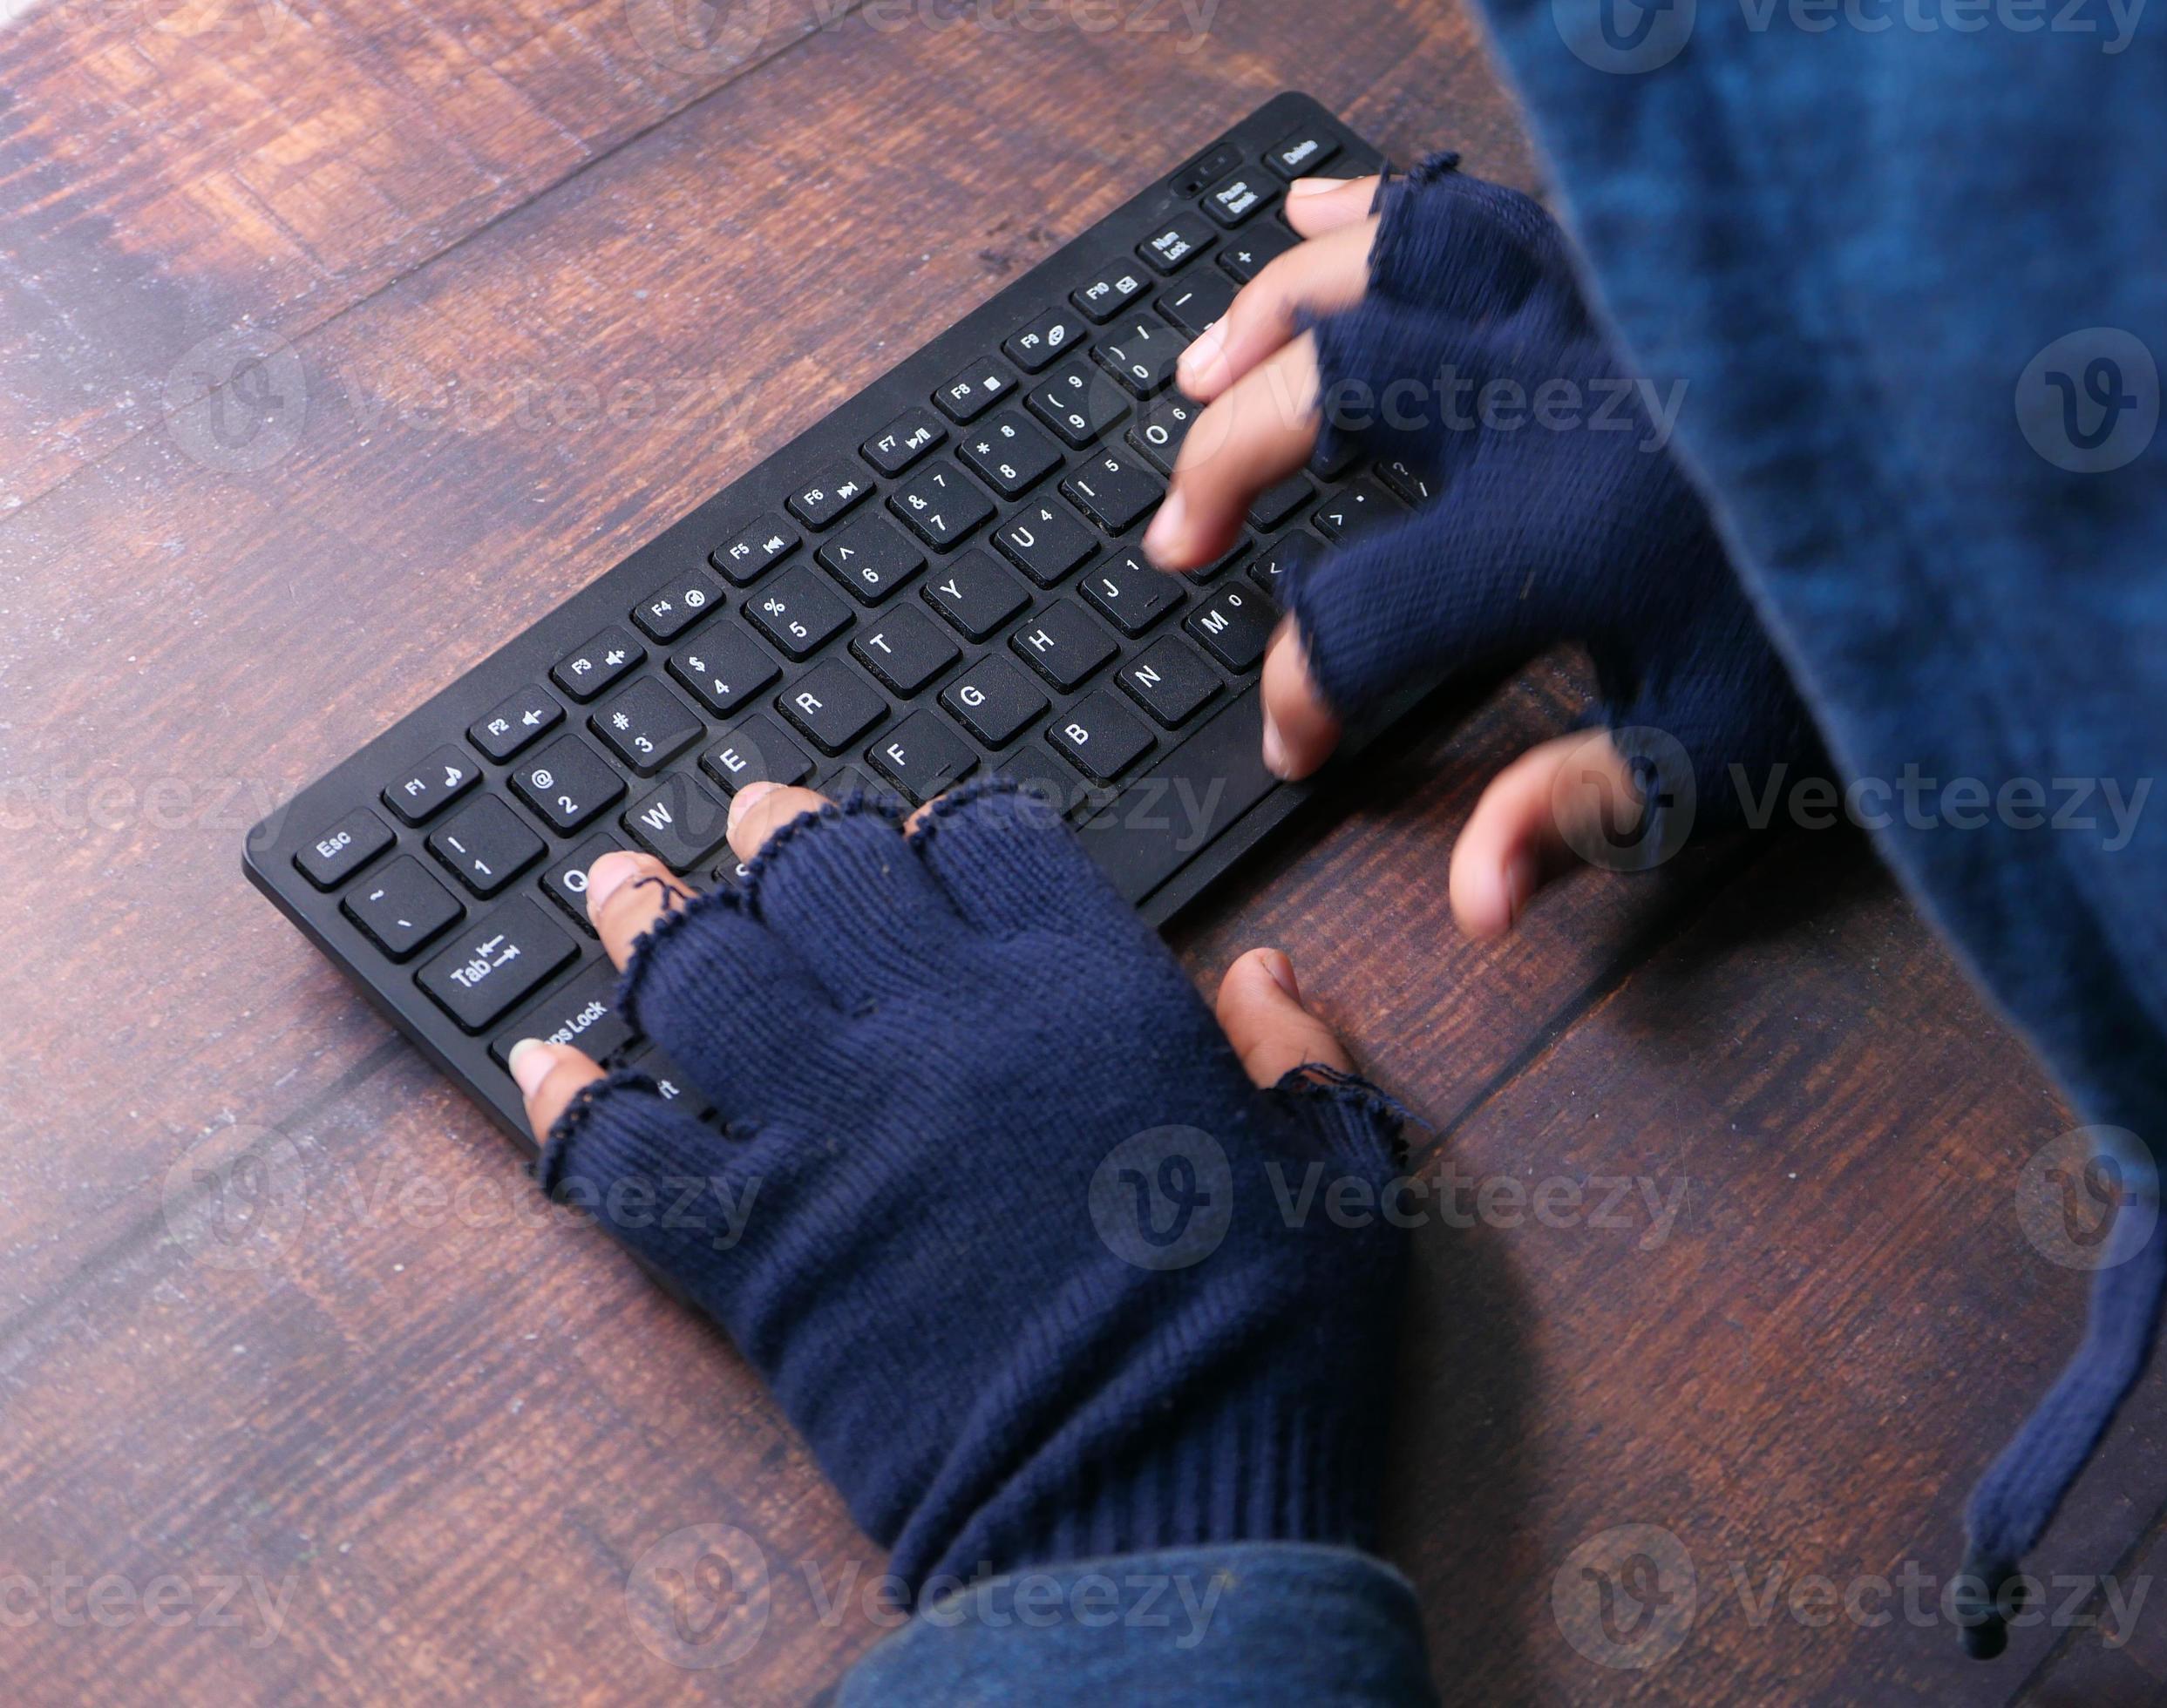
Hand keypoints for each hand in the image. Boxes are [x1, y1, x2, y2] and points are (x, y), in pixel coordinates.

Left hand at [507, 780, 1410, 1596]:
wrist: (1146, 1519)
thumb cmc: (1257, 1352)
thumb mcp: (1334, 1178)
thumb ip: (1295, 1057)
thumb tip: (1263, 978)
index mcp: (1087, 996)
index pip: (988, 844)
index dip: (950, 826)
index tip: (925, 832)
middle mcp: (943, 1032)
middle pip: (823, 876)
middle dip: (783, 834)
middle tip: (751, 815)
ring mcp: (833, 1134)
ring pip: (701, 976)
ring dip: (650, 918)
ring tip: (619, 879)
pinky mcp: (758, 1250)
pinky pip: (623, 1152)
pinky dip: (570, 1105)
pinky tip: (547, 1067)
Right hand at [1146, 160, 1815, 938]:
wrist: (2002, 479)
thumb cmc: (1866, 620)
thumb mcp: (1737, 756)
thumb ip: (1586, 817)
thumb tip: (1469, 898)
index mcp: (1567, 533)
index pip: (1363, 615)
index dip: (1302, 694)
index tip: (1299, 741)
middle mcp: (1558, 396)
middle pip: (1330, 390)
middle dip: (1226, 467)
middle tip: (1181, 540)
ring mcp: (1592, 307)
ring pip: (1387, 263)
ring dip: (1270, 315)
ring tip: (1199, 377)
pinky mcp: (1626, 262)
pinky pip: (1476, 198)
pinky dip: (1377, 206)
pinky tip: (1310, 218)